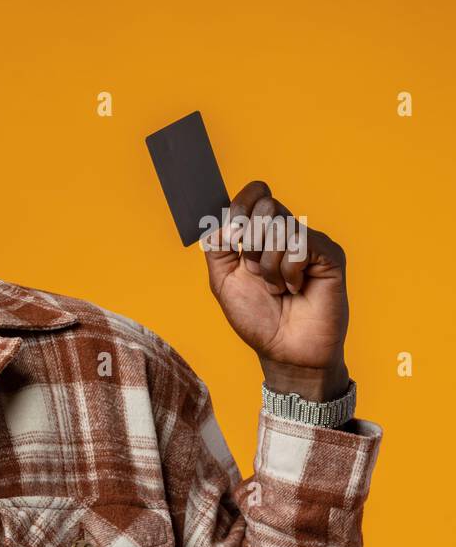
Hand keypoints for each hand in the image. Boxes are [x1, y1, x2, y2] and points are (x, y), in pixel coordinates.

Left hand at [200, 180, 349, 400]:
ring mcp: (310, 242)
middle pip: (265, 207)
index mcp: (261, 235)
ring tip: (277, 288)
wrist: (284, 350)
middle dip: (251, 245)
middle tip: (258, 274)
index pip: (255, 196)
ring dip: (269, 265)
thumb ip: (217, 248)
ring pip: (281, 227)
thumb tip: (221, 222)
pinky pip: (301, 244)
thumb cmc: (257, 318)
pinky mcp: (329, 254)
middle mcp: (287, 233)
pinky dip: (289, 271)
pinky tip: (296, 289)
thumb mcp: (223, 281)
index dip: (239, 206)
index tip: (232, 238)